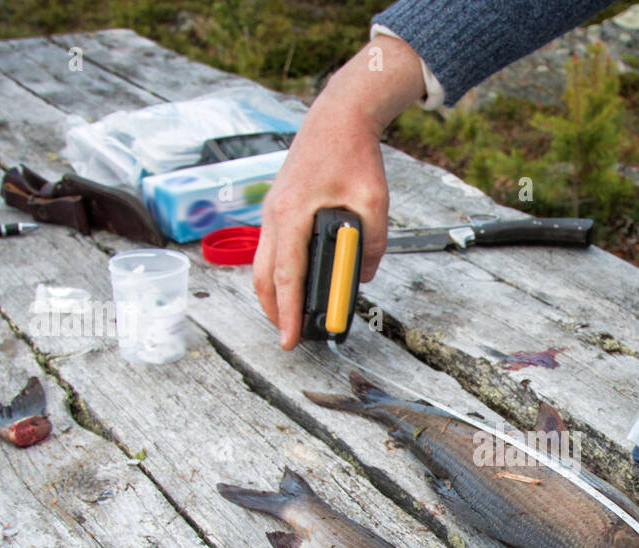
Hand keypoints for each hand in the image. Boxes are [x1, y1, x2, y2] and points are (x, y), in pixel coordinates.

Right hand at [253, 35, 425, 348]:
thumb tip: (361, 276)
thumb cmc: (352, 154)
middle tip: (290, 335)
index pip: (287, 275)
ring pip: (264, 265)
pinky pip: (271, 250)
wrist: (338, 117)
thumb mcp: (374, 203)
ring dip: (274, 293)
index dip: (287, 312)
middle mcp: (274, 214)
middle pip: (264, 276)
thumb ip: (370, 245)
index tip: (289, 339)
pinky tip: (295, 283)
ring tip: (293, 316)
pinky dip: (278, 272)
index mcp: (293, 214)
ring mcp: (271, 211)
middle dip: (273, 310)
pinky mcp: (278, 208)